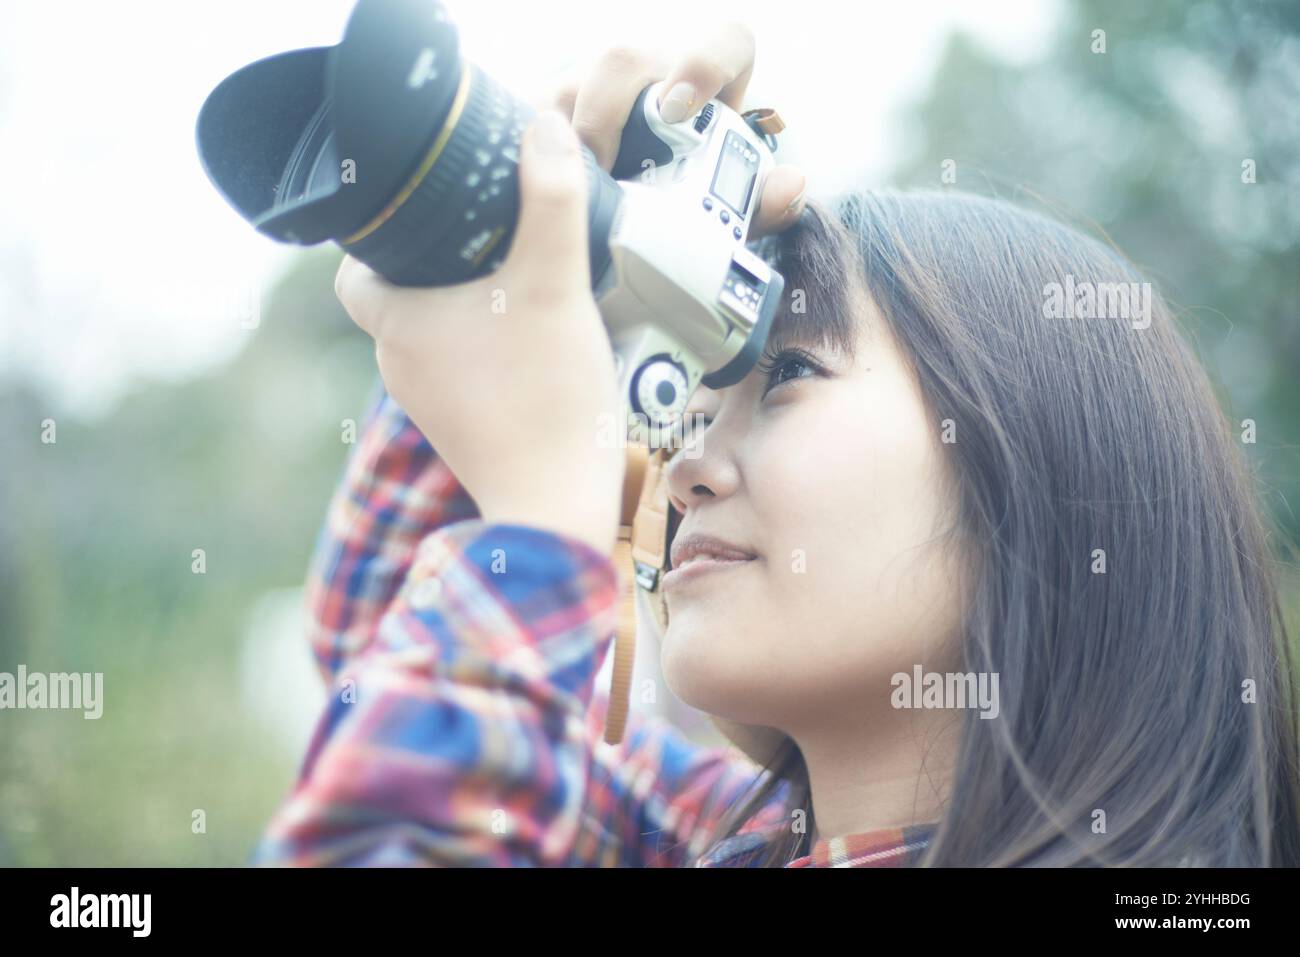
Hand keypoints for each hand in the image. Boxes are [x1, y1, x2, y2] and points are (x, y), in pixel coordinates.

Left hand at [335, 110, 623, 558]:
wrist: (560, 509)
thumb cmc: (547, 401)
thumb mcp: (554, 285)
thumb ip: (552, 201)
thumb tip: (544, 129)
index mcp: (396, 324)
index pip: (352, 267)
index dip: (378, 236)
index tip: (426, 215)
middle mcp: (398, 367)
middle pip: (399, 295)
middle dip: (438, 263)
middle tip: (489, 236)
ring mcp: (429, 405)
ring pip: (434, 334)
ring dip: (467, 307)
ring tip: (520, 286)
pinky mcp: (463, 430)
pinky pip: (462, 370)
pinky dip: (487, 349)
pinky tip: (534, 343)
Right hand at [534, 21, 806, 236]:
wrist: (640, 190)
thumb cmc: (691, 189)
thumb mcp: (726, 203)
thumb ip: (761, 200)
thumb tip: (789, 186)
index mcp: (712, 76)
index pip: (724, 42)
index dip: (701, 66)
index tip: (677, 110)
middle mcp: (652, 66)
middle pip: (623, 59)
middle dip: (607, 112)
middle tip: (603, 168)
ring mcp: (596, 78)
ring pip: (570, 81)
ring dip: (560, 135)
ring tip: (561, 186)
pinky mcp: (551, 100)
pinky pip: (530, 109)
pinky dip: (528, 147)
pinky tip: (527, 183)